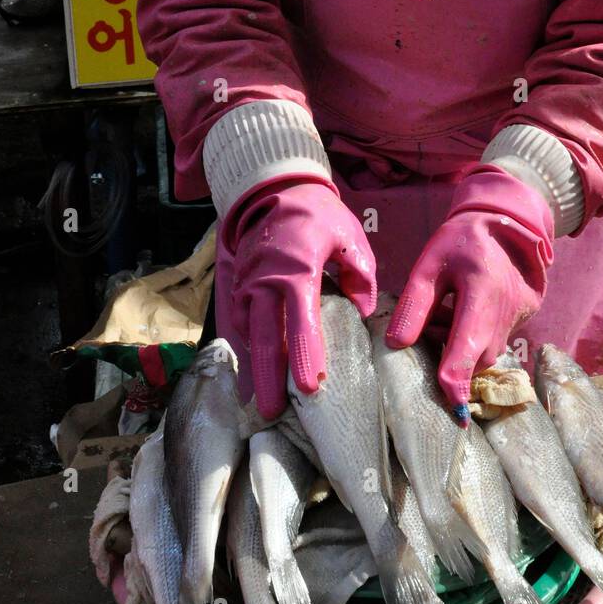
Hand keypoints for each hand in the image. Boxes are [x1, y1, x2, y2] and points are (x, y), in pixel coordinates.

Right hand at [227, 180, 376, 419]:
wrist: (275, 190)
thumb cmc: (317, 215)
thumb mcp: (348, 236)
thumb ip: (361, 274)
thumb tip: (363, 312)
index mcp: (297, 271)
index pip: (300, 322)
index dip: (304, 356)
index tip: (310, 386)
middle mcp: (265, 282)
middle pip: (265, 338)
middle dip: (270, 377)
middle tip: (274, 413)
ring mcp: (248, 285)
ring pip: (248, 335)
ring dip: (255, 369)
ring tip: (261, 403)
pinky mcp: (239, 287)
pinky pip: (240, 323)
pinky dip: (246, 349)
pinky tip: (253, 374)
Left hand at [386, 168, 553, 421]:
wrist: (505, 222)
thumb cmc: (460, 241)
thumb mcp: (429, 265)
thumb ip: (413, 305)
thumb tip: (396, 345)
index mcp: (481, 289)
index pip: (468, 344)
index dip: (458, 379)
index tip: (452, 407)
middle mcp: (507, 307)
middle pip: (479, 357)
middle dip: (454, 363)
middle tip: (430, 337)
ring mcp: (521, 314)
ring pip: (489, 352)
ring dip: (464, 350)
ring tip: (447, 317)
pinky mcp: (526, 316)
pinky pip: (497, 341)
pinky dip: (477, 339)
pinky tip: (463, 315)